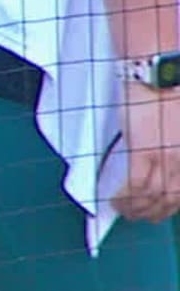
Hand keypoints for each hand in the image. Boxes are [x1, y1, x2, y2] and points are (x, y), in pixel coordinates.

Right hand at [114, 82, 179, 221]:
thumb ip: (175, 146)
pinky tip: (116, 200)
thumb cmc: (171, 91)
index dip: (171, 206)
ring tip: (125, 211)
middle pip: (170, 199)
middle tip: (141, 216)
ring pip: (151, 198)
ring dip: (136, 210)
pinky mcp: (144, 152)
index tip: (160, 210)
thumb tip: (162, 162)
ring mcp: (166, 157)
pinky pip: (133, 186)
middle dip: (154, 213)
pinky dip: (124, 198)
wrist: (160, 74)